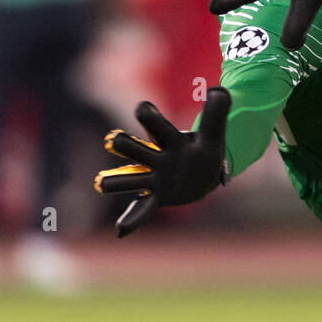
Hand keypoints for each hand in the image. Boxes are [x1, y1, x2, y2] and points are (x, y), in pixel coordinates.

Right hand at [94, 88, 231, 237]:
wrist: (206, 172)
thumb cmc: (206, 149)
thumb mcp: (215, 132)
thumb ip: (216, 112)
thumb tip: (219, 90)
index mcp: (168, 139)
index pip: (155, 124)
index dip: (148, 115)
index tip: (143, 108)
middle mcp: (155, 157)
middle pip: (133, 149)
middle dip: (124, 145)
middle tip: (114, 141)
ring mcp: (153, 178)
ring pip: (129, 178)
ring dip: (116, 181)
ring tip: (102, 184)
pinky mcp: (156, 196)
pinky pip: (141, 208)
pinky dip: (131, 220)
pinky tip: (121, 231)